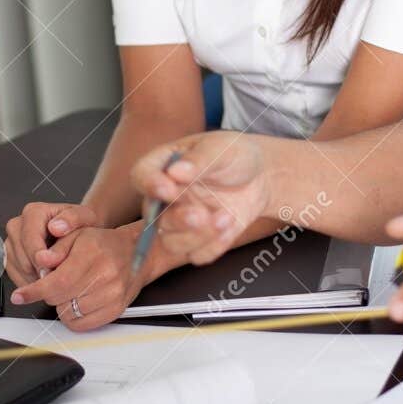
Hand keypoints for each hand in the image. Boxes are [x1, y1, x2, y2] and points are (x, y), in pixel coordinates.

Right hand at [4, 202, 99, 287]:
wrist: (78, 233)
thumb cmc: (80, 226)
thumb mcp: (85, 217)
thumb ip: (73, 218)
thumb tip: (56, 227)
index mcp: (33, 213)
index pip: (29, 238)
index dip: (39, 257)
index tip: (50, 270)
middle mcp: (18, 225)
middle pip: (21, 255)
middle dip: (38, 270)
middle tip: (55, 277)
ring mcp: (11, 242)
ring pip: (16, 267)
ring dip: (33, 278)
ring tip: (53, 278)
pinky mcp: (10, 257)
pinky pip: (14, 275)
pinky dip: (29, 283)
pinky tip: (45, 282)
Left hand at [9, 224, 149, 330]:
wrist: (136, 252)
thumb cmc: (104, 243)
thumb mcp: (77, 234)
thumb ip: (56, 249)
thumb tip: (40, 261)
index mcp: (92, 255)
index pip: (56, 282)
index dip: (34, 290)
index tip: (19, 295)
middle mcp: (105, 277)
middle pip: (60, 299)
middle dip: (48, 293)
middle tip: (53, 282)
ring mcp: (112, 296)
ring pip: (68, 314)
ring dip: (61, 304)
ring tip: (71, 288)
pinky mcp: (115, 310)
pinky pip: (82, 324)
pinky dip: (73, 316)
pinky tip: (77, 300)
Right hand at [130, 132, 270, 265]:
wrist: (261, 178)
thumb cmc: (235, 156)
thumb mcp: (222, 148)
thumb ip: (199, 160)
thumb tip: (176, 171)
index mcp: (163, 167)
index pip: (141, 176)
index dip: (150, 185)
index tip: (168, 189)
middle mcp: (166, 198)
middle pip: (154, 218)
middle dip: (179, 220)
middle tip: (201, 214)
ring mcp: (180, 221)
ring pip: (172, 243)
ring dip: (198, 237)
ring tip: (226, 217)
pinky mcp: (198, 240)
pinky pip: (197, 254)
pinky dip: (215, 246)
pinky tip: (230, 226)